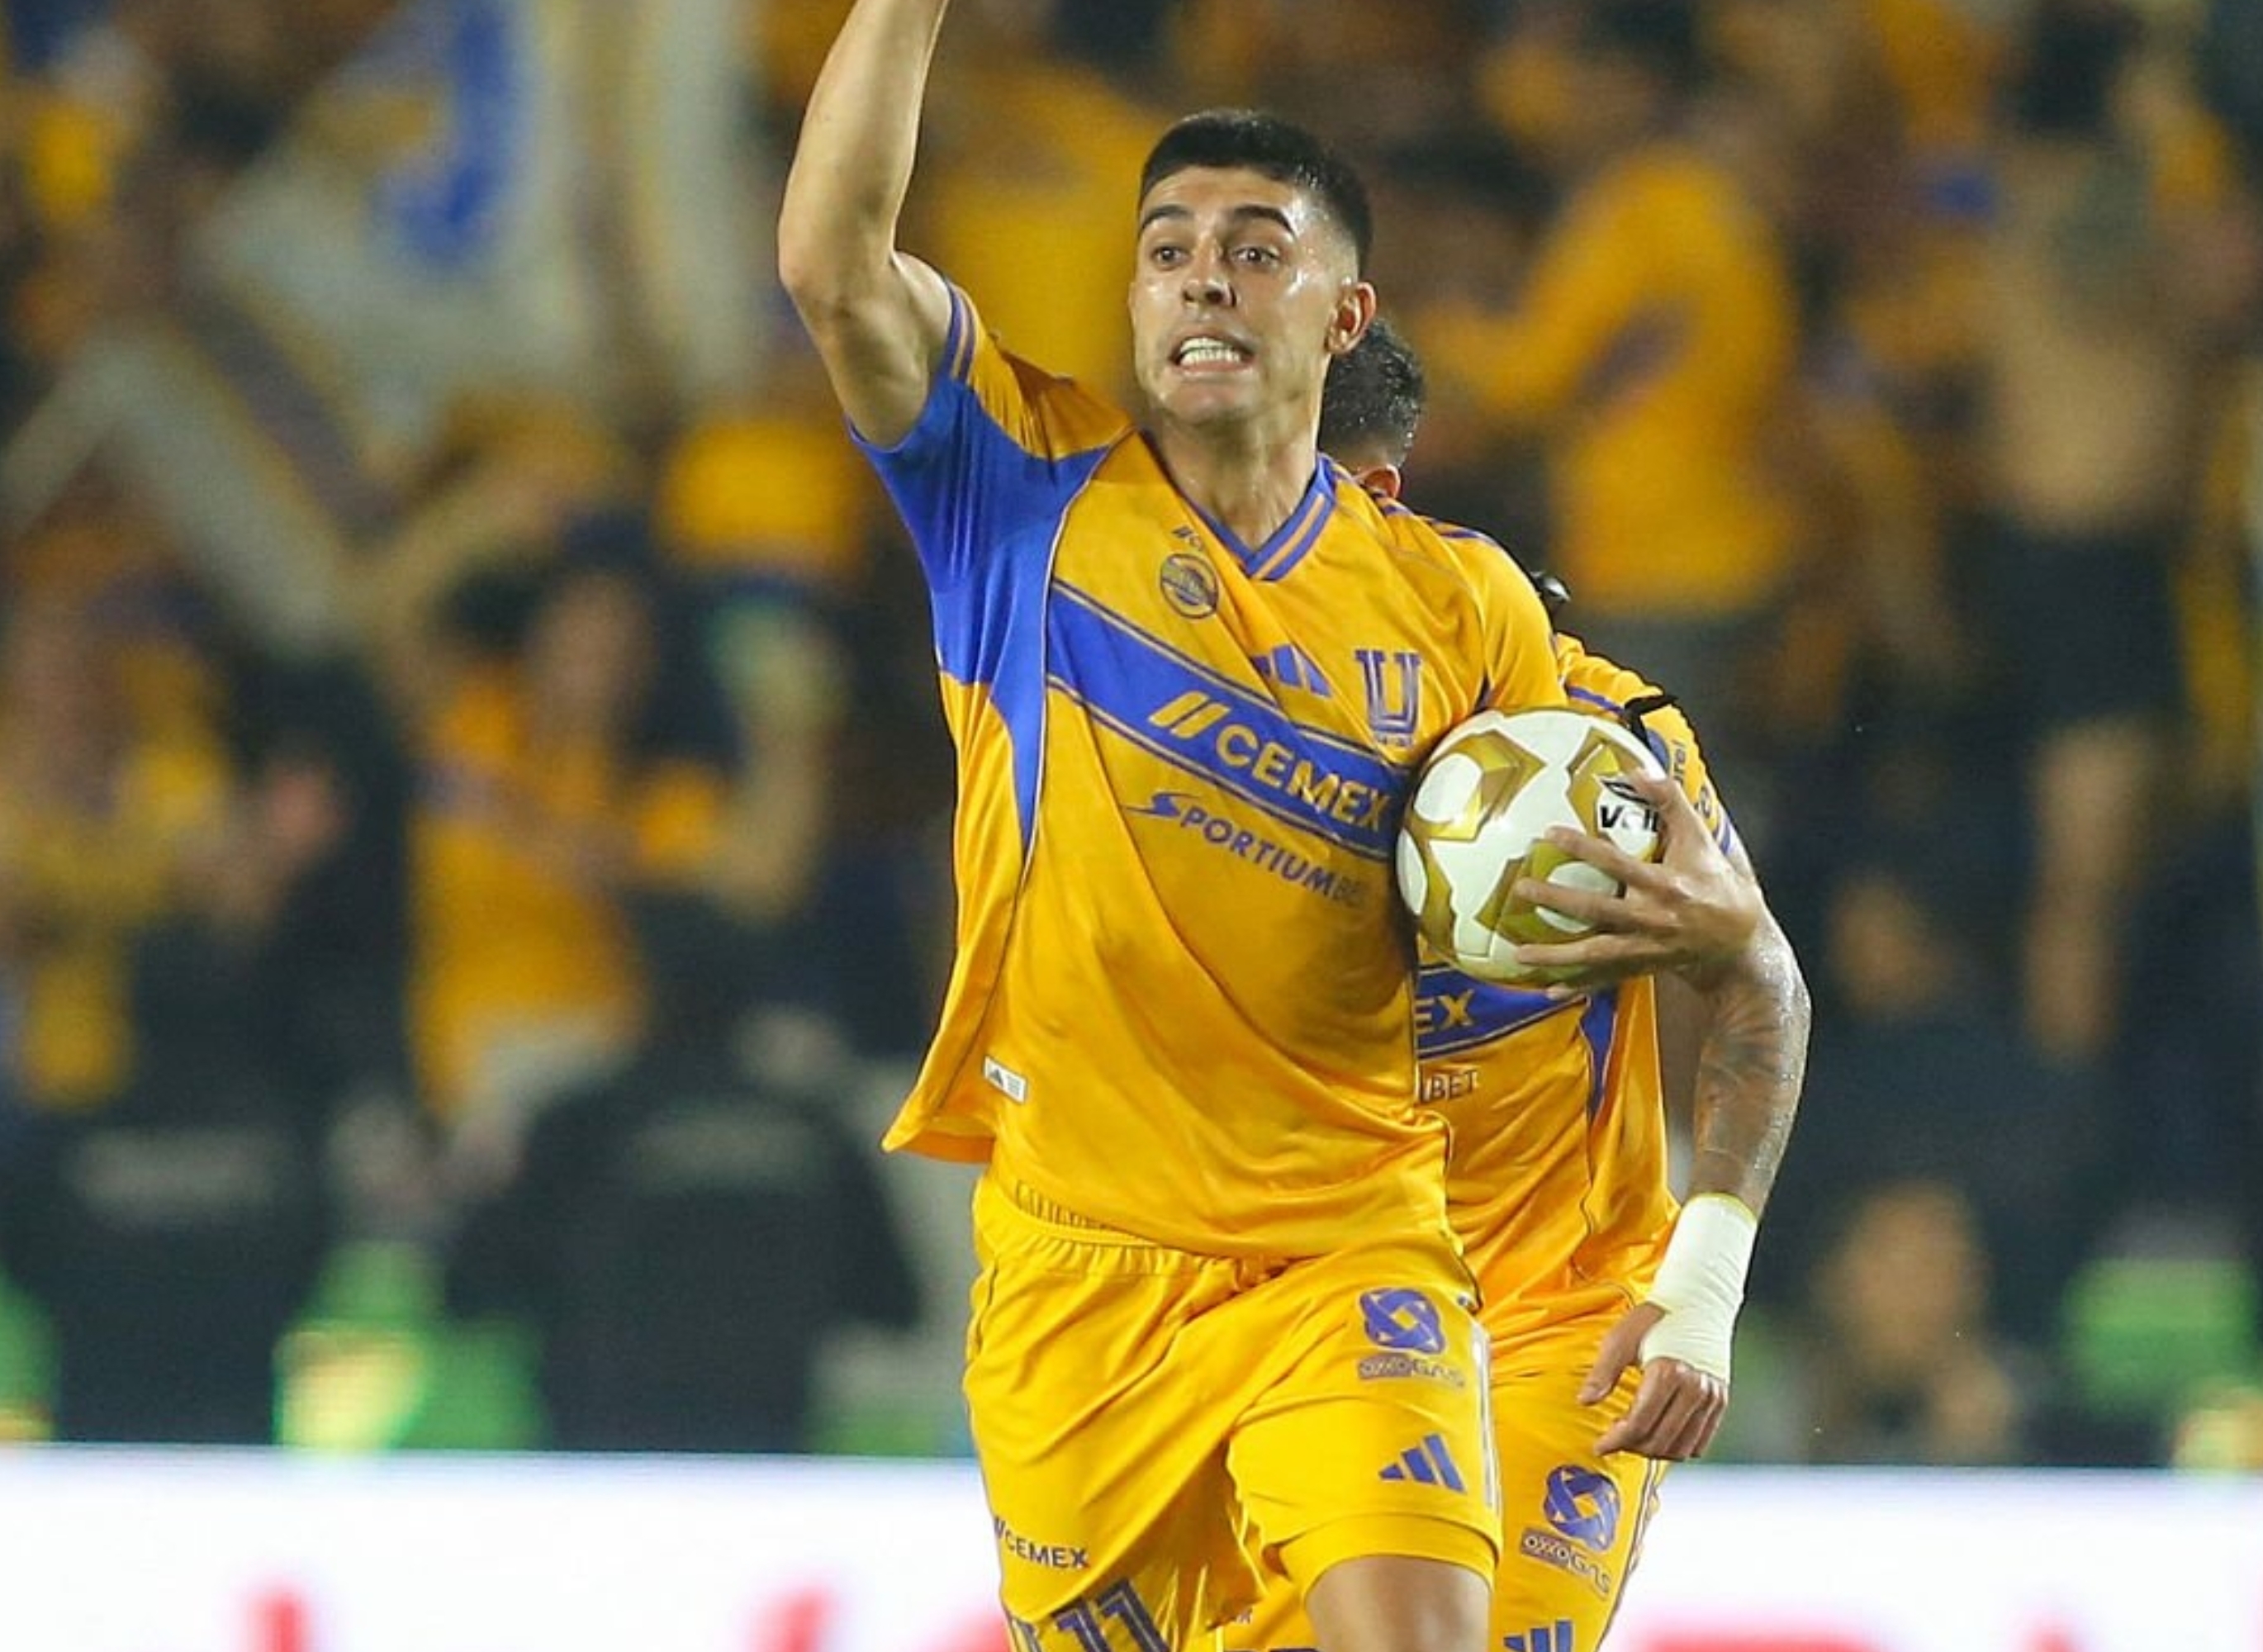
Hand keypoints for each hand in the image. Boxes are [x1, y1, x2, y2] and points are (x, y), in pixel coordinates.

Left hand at [1509, 768, 1759, 990]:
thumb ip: (1673, 802)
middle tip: (1522, 889)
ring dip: (1557, 956)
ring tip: (1519, 954)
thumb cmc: (1717, 885)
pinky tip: (1549, 989)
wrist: (1741, 945)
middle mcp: (1652, 919)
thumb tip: (1640, 767)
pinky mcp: (1641, 968)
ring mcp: (1645, 949)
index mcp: (1665, 885)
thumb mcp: (1703, 841)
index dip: (1584, 848)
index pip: (1618, 863)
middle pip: (1597, 910)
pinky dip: (1579, 985)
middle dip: (1558, 900)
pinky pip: (1605, 979)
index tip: (1550, 833)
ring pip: (1594, 953)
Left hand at [1581, 1303, 1729, 1459]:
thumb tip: (1584, 1401)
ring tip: (1635, 1437)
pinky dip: (1678, 1447)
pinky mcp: (1720, 1401)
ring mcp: (1711, 1397)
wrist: (1697, 1303)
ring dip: (1654, 1451)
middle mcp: (1695, 1388)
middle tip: (1614, 1439)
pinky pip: (1701, 1442)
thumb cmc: (1655, 1318)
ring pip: (1682, 1448)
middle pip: (1659, 1440)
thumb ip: (1603, 1373)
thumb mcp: (1621, 1339)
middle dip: (1631, 1447)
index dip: (1615, 1440)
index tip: (1600, 1445)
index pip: (1639, 1424)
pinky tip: (1659, 1434)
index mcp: (1668, 1372)